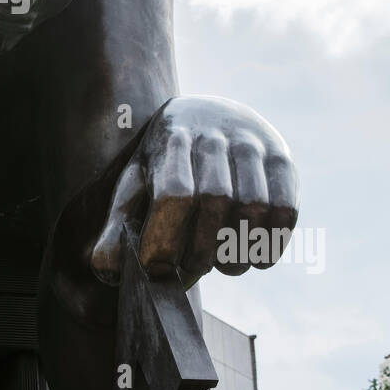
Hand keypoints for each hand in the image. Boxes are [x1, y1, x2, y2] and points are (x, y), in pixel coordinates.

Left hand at [92, 95, 298, 287]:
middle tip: (191, 271)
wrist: (206, 118)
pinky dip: (270, 243)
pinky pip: (285, 209)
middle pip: (215, 200)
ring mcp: (253, 143)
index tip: (158, 268)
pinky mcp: (282, 158)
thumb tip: (105, 270)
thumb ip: (117, 227)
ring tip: (221, 266)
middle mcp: (215, 134)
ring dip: (236, 252)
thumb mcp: (134, 185)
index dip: (166, 239)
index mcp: (171, 137)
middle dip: (201, 251)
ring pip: (253, 207)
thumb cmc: (163, 164)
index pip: (175, 192)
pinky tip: (251, 255)